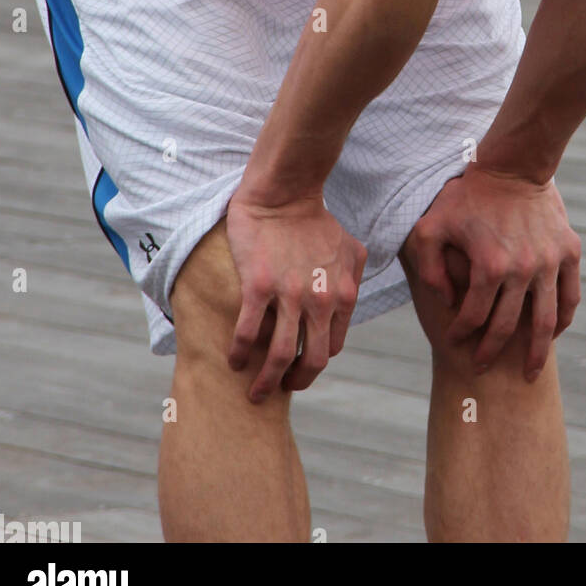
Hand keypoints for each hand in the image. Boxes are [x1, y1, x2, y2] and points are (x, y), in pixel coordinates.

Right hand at [224, 191, 367, 401]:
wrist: (285, 193)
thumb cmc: (316, 219)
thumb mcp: (351, 250)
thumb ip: (352, 279)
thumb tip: (348, 299)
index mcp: (343, 295)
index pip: (332, 347)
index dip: (314, 363)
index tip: (299, 368)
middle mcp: (321, 300)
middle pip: (313, 361)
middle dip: (295, 383)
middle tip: (278, 390)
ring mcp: (290, 295)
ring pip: (281, 357)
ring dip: (266, 382)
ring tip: (254, 392)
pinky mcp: (258, 286)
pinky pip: (248, 333)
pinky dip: (240, 353)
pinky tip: (233, 360)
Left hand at [406, 165, 581, 381]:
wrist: (514, 166)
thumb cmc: (468, 195)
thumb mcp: (432, 225)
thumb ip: (430, 266)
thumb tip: (446, 302)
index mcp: (489, 266)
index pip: (473, 316)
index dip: (461, 333)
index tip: (455, 340)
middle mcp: (523, 269)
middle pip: (507, 327)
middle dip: (492, 352)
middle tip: (482, 366)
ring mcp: (550, 262)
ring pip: (546, 321)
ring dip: (536, 351)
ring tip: (529, 372)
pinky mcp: (569, 251)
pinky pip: (570, 297)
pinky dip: (562, 319)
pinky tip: (553, 332)